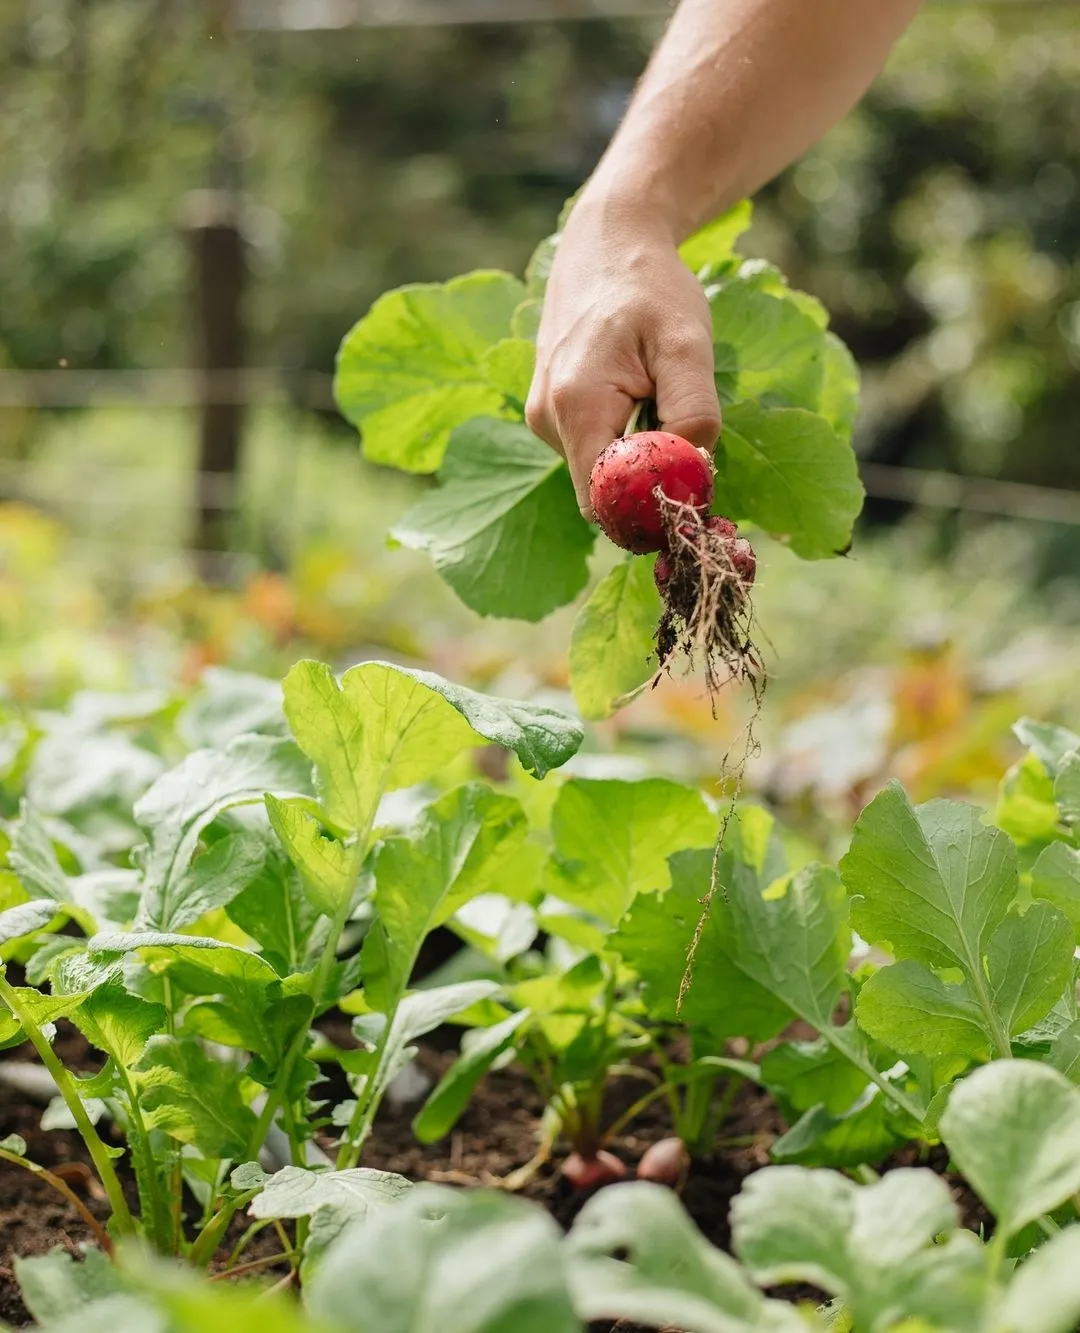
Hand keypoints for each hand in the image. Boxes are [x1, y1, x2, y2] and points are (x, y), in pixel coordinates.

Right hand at [525, 196, 720, 520]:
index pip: (604, 500)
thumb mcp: (687, 342)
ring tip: (660, 400)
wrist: (609, 242)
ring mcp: (543, 418)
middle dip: (649, 483)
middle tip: (693, 447)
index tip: (692, 495)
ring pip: (599, 471)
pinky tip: (640, 397)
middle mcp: (547, 420)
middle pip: (602, 490)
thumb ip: (693, 411)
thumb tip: (695, 472)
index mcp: (576, 407)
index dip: (648, 509)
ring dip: (639, 457)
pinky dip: (624, 440)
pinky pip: (592, 450)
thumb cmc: (651, 287)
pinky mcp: (550, 413)